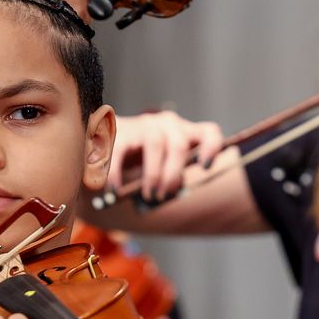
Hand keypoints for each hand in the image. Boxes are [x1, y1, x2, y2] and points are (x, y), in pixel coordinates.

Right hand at [110, 111, 224, 200]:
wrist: (106, 136)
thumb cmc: (141, 155)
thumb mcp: (164, 161)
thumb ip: (173, 172)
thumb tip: (172, 193)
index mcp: (185, 132)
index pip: (209, 132)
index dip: (212, 148)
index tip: (204, 167)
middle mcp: (168, 124)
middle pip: (179, 146)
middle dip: (172, 175)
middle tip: (163, 195)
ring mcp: (145, 124)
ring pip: (156, 145)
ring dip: (152, 174)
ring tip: (148, 194)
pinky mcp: (122, 130)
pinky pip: (122, 151)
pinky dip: (119, 172)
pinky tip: (116, 189)